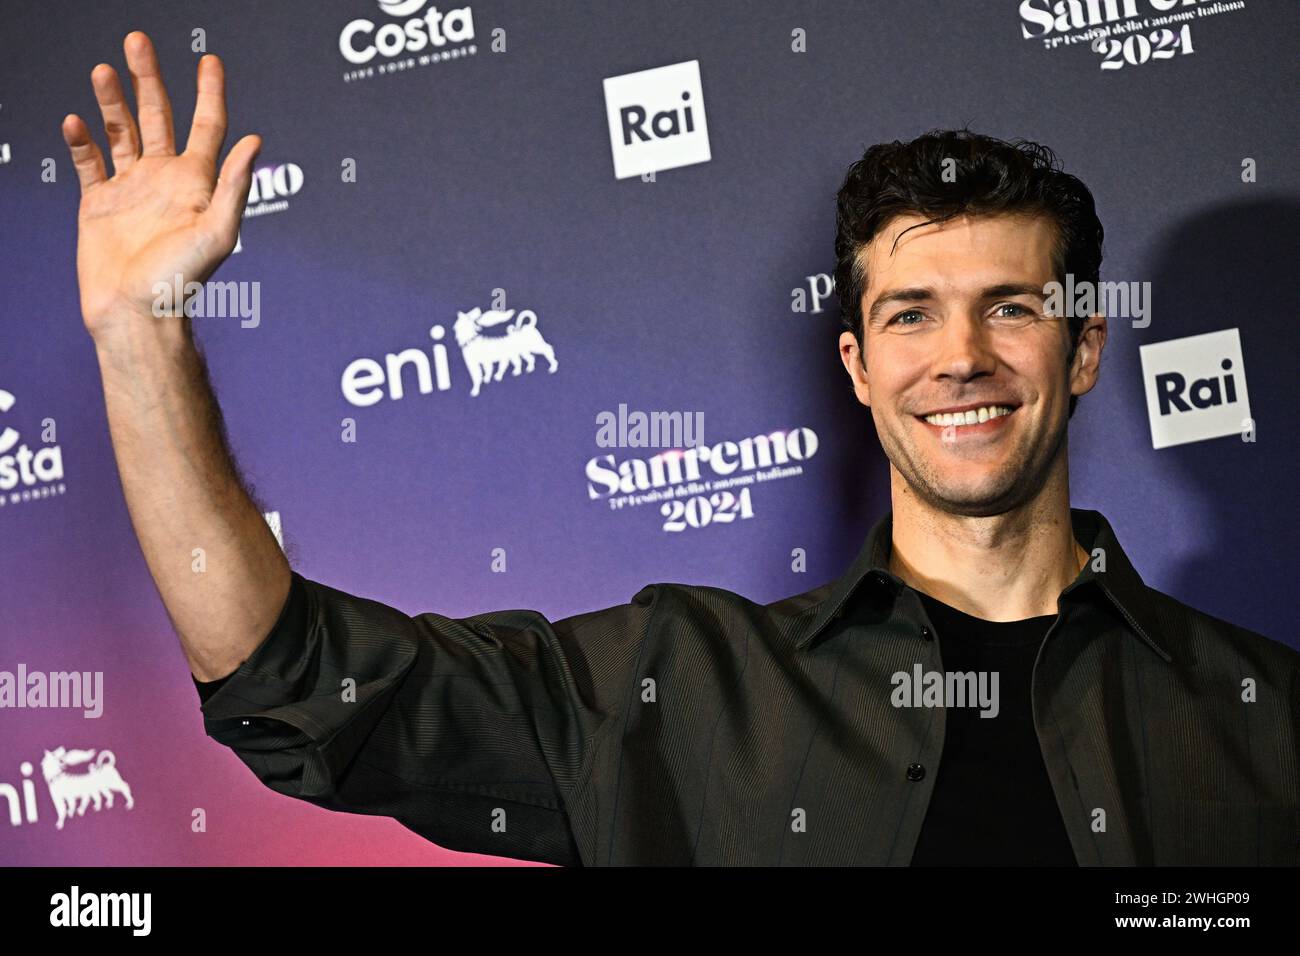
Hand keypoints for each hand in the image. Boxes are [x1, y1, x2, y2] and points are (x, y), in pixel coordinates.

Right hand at [62, 31, 260, 340]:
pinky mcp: (98, 204)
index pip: (207, 126)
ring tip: (103, 70)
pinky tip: (76, 121)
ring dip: (112, 100)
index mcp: (196, 183)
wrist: (136, 311)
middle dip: (148, 78)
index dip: (210, 92)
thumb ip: (234, 184)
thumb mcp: (217, 230)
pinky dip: (82, 140)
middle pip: (158, 116)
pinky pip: (89, 162)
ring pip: (121, 131)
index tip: (210, 61)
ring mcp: (131, 189)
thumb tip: (255, 140)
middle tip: (138, 41)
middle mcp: (164, 180)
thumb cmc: (181, 279)